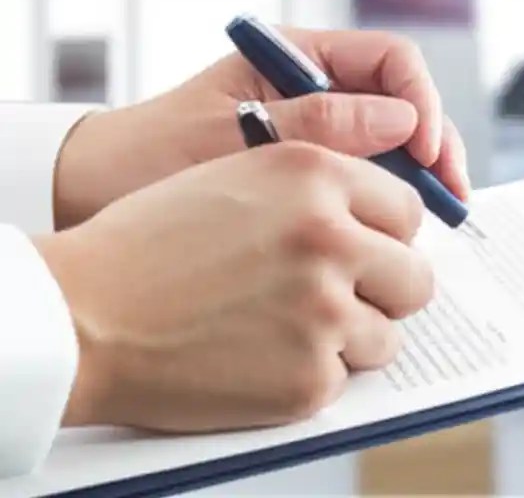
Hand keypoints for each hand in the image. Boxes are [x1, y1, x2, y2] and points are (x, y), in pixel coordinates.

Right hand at [34, 142, 430, 430]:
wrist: (79, 314)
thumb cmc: (149, 243)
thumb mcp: (238, 176)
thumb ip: (319, 189)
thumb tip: (386, 219)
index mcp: (316, 175)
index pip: (407, 210)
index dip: (386, 235)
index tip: (366, 249)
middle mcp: (331, 237)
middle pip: (414, 276)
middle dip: (384, 290)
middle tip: (339, 297)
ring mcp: (324, 311)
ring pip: (388, 334)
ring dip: (350, 337)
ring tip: (284, 327)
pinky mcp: (308, 378)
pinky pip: (343, 378)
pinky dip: (308, 375)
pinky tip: (257, 356)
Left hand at [52, 28, 469, 227]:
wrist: (95, 198)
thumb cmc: (149, 156)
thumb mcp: (234, 136)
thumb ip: (318, 123)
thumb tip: (405, 121)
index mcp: (299, 57)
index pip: (391, 60)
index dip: (421, 102)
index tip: (425, 151)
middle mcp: (319, 89)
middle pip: (407, 105)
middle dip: (437, 147)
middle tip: (452, 196)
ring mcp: (321, 134)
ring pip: (398, 147)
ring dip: (422, 179)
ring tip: (439, 220)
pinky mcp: (316, 178)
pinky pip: (371, 181)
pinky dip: (393, 204)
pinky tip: (402, 233)